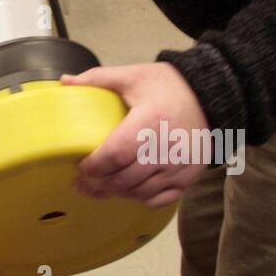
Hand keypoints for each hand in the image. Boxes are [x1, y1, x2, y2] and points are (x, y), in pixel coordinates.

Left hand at [63, 62, 209, 207]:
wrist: (210, 97)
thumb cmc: (169, 86)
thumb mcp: (133, 75)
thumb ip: (98, 78)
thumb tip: (65, 81)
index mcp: (149, 122)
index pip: (115, 155)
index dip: (94, 166)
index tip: (80, 167)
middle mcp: (165, 149)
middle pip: (124, 179)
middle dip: (98, 184)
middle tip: (81, 184)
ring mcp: (178, 167)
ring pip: (139, 192)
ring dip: (116, 193)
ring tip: (98, 188)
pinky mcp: (188, 178)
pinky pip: (159, 199)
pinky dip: (140, 198)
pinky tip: (127, 191)